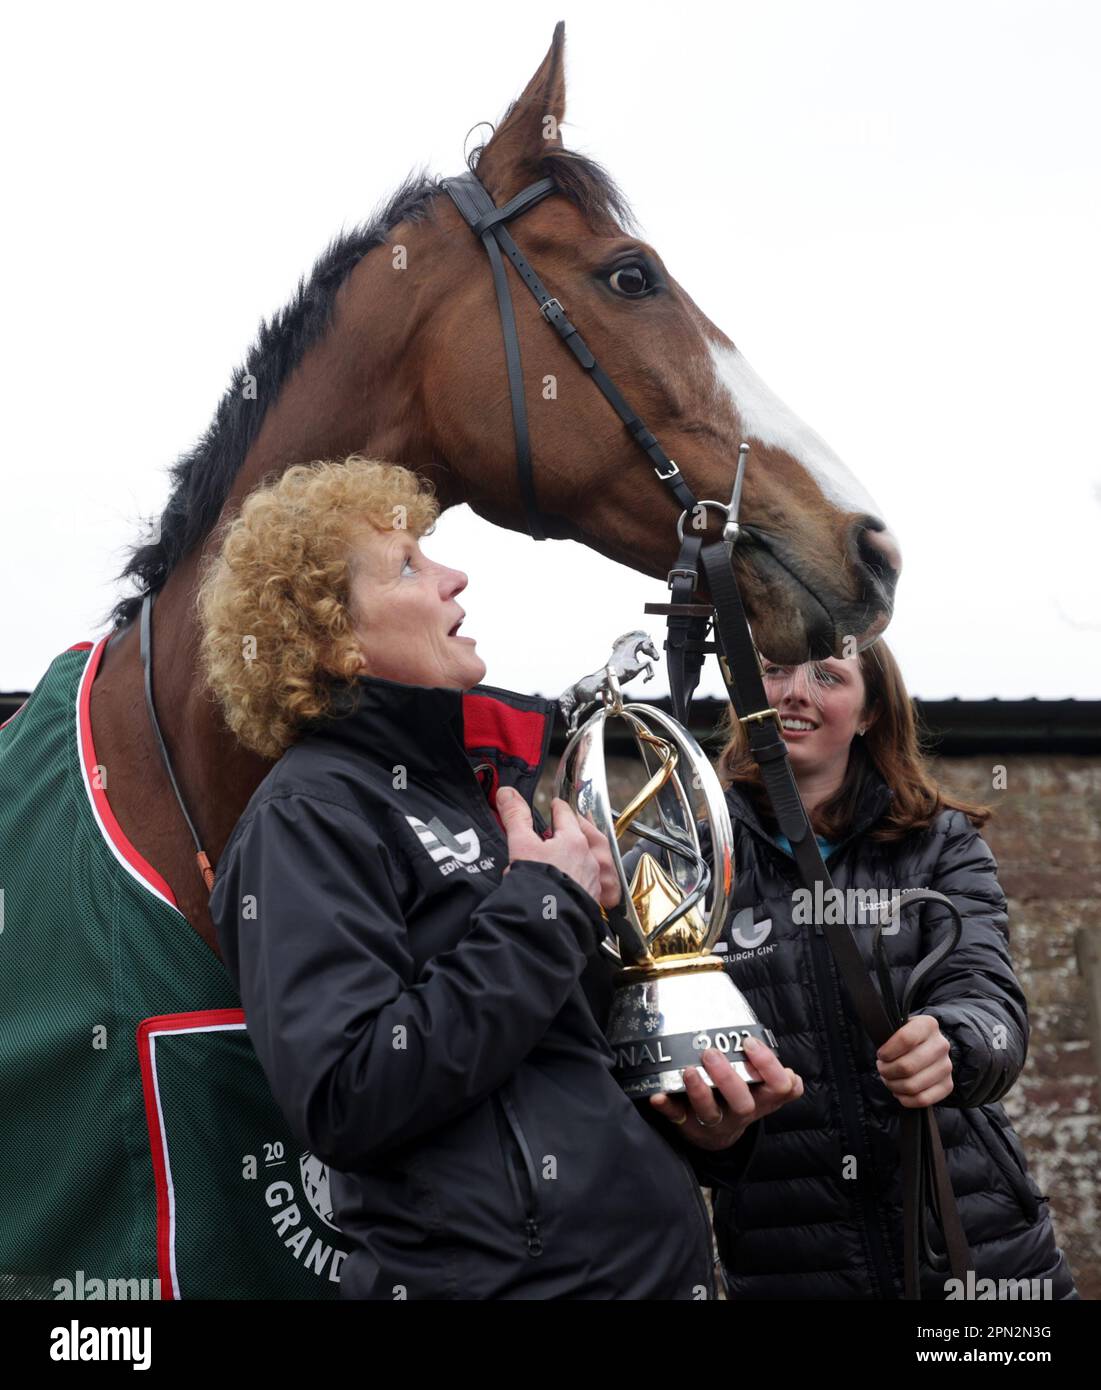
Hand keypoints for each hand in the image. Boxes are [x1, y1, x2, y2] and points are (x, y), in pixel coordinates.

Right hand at [498, 788, 620, 909]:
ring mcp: (593, 880)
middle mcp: (589, 858)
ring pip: (591, 860)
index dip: (558, 807)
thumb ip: (515, 817)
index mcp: (574, 840)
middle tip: (567, 826)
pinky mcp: (592, 900)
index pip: (566, 814)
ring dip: (581, 854)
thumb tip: (507, 793)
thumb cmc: (538, 884)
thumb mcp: (521, 845)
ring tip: (568, 854)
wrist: (550, 925)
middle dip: (576, 829)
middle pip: (585, 835)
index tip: (554, 805)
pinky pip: (591, 882)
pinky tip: (570, 883)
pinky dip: (582, 877)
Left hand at [650, 1036, 803, 1150]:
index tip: (749, 1042)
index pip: (782, 1087)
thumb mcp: (760, 1083)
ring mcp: (715, 1122)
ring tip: (689, 1070)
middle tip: (711, 1053)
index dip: (769, 1066)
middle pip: (743, 1104)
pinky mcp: (689, 1125)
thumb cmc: (739, 1094)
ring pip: (711, 1113)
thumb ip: (765, 1066)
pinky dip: (668, 1107)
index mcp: (764, 1099)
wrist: (716, 1132)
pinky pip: (677, 1118)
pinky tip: (658, 1096)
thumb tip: (762, 1042)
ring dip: (699, 1092)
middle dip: (728, 1078)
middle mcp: (742, 1113)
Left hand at [876, 1014, 952, 1107]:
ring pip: (912, 1086)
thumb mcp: (896, 1028)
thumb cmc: (903, 1038)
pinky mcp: (947, 1085)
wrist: (924, 1046)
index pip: (905, 1040)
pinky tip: (899, 1091)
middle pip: (907, 1067)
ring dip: (893, 1085)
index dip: (887, 1052)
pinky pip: (923, 1100)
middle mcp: (941, 1045)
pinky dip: (905, 1099)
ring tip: (889, 1079)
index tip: (881, 1055)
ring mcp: (946, 1066)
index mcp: (928, 1025)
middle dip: (887, 1071)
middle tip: (882, 1068)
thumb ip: (887, 1035)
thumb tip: (880, 1054)